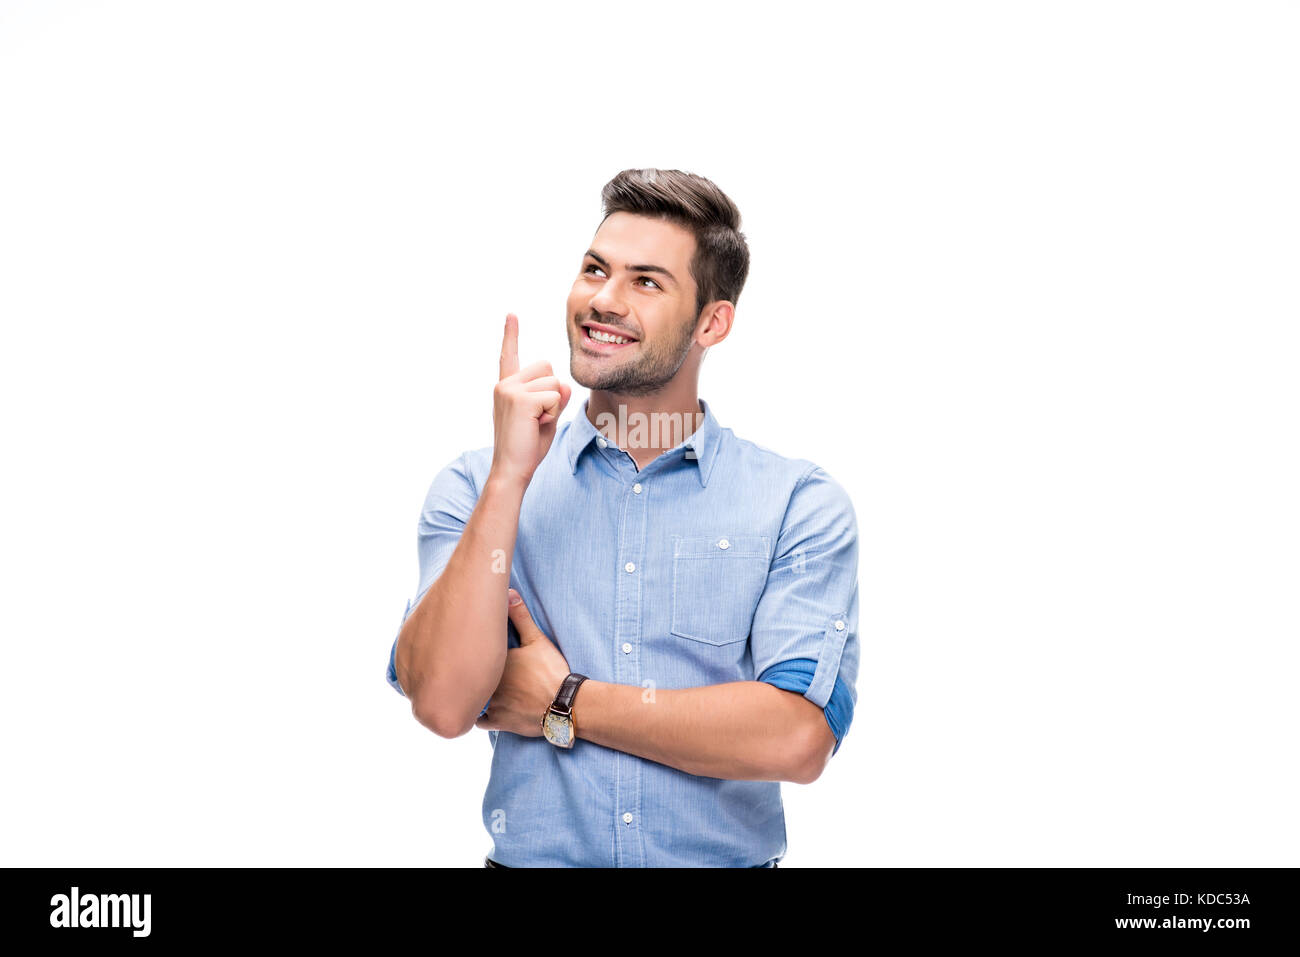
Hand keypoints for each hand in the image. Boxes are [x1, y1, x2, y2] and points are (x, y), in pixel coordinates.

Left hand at [475, 589, 571, 736]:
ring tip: (472, 688)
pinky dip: (480, 716)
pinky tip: (483, 710)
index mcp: (493, 661)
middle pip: (467, 676)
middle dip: (466, 672)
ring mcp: (490, 704)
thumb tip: (508, 592)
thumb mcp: (537, 640)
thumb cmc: (551, 671)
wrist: (563, 704)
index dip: (471, 652)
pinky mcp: (497, 722)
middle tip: (466, 667)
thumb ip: (520, 616)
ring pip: (471, 698)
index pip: (472, 653)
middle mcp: (486, 683)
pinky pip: (479, 721)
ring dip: (471, 694)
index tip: (471, 650)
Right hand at [490, 313, 571, 488]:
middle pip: (548, 368)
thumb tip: (563, 385)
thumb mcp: (545, 417)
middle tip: (537, 418)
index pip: (509, 355)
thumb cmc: (528, 447)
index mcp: (508, 387)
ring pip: (554, 382)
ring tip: (535, 423)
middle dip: (553, 392)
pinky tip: (535, 425)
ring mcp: (510, 389)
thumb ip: (554, 397)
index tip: (511, 314)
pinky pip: (555, 396)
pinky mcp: (520, 398)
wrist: (512, 470)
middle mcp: (505, 384)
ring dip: (554, 406)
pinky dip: (552, 413)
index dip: (511, 334)